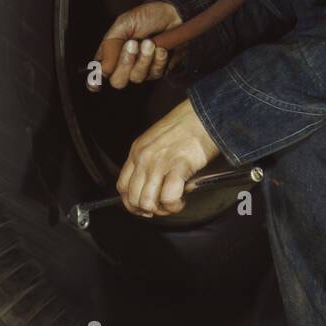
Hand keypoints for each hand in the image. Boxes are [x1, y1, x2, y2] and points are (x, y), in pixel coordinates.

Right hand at [89, 0, 187, 91]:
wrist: (173, 14)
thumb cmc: (146, 17)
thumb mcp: (124, 24)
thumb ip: (110, 45)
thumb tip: (102, 69)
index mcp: (111, 53)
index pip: (99, 73)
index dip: (95, 81)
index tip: (96, 83)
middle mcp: (125, 64)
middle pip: (118, 81)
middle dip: (125, 64)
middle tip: (133, 44)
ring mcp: (142, 69)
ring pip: (137, 78)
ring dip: (144, 59)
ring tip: (149, 42)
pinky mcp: (158, 70)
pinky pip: (155, 74)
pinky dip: (158, 60)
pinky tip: (161, 49)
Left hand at [116, 98, 222, 217]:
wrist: (203, 116)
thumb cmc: (186, 126)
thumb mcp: (156, 139)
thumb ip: (150, 160)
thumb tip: (154, 184)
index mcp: (137, 151)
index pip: (122, 186)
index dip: (130, 203)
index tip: (142, 207)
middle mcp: (144, 158)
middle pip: (133, 198)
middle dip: (147, 210)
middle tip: (161, 208)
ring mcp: (158, 163)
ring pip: (147, 202)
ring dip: (161, 210)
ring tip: (173, 204)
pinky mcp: (177, 167)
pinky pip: (168, 198)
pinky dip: (174, 205)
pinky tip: (181, 200)